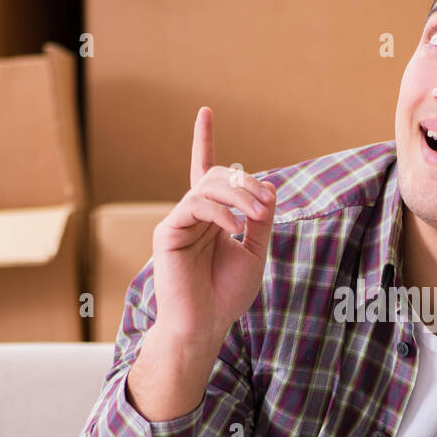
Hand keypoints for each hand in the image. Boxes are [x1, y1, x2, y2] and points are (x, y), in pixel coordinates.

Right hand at [150, 106, 275, 350]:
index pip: (206, 171)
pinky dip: (220, 212)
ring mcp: (179, 221)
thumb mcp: (256, 252)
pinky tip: (234, 229)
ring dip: (238, 196)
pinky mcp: (168, 231)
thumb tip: (268, 186)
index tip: (204, 112)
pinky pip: (195, 204)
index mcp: (212, 216)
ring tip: (255, 219)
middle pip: (217, 175)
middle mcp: (193, 214)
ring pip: (207, 185)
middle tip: (264, 208)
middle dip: (246, 184)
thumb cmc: (227, 294)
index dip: (203, 141)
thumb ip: (261, 220)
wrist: (206, 324)